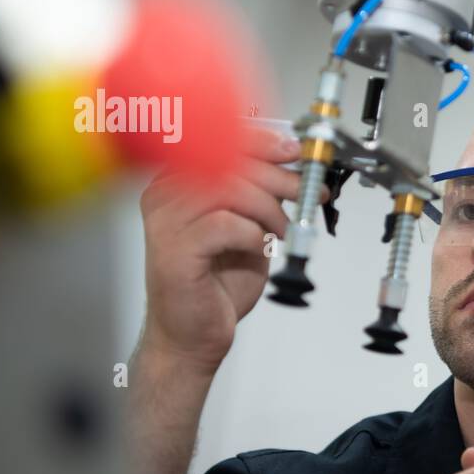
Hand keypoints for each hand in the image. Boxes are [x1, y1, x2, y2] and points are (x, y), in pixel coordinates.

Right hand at [137, 126, 325, 372]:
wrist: (193, 333)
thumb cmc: (215, 282)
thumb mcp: (245, 225)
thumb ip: (259, 193)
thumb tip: (292, 163)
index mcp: (176, 181)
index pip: (216, 139)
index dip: (261, 140)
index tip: (295, 150)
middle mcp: (164, 196)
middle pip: (227, 161)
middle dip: (280, 175)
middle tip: (309, 192)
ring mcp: (165, 222)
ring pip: (230, 189)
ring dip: (270, 208)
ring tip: (284, 230)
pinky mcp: (175, 250)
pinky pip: (227, 224)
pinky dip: (255, 234)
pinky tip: (262, 247)